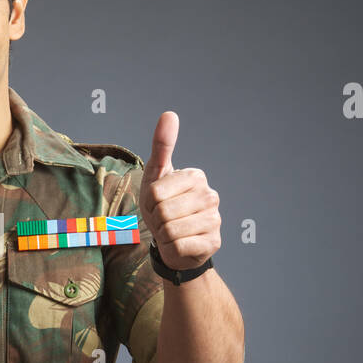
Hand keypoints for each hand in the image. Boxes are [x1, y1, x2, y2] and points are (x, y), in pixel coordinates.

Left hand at [138, 111, 220, 270]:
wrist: (175, 244)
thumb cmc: (162, 207)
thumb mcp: (156, 176)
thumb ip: (162, 146)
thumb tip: (169, 114)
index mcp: (196, 176)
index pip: (155, 192)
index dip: (149, 202)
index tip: (157, 203)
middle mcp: (210, 195)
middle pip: (162, 211)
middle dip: (155, 220)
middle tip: (163, 220)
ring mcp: (214, 220)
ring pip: (169, 230)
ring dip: (163, 235)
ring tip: (171, 231)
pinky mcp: (213, 243)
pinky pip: (178, 246)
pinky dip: (172, 248)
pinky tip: (181, 244)